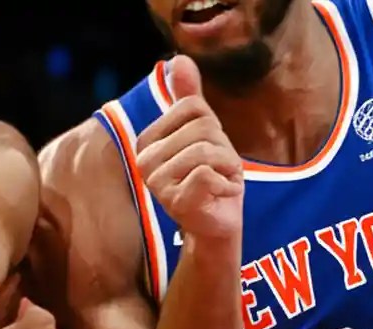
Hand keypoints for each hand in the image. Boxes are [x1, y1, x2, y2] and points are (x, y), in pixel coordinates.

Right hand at [135, 55, 243, 243]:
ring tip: (219, 184)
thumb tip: (181, 60)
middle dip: (224, 150)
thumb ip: (189, 98)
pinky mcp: (176, 201)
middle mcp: (145, 161)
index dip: (214, 129)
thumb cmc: (211, 178)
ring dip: (228, 169)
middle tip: (218, 173)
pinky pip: (210, 173)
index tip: (211, 154)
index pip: (194, 109)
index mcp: (147, 140)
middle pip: (204, 129)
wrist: (218, 224)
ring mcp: (158, 183)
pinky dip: (226, 184)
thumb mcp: (204, 134)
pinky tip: (217, 196)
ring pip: (209, 151)